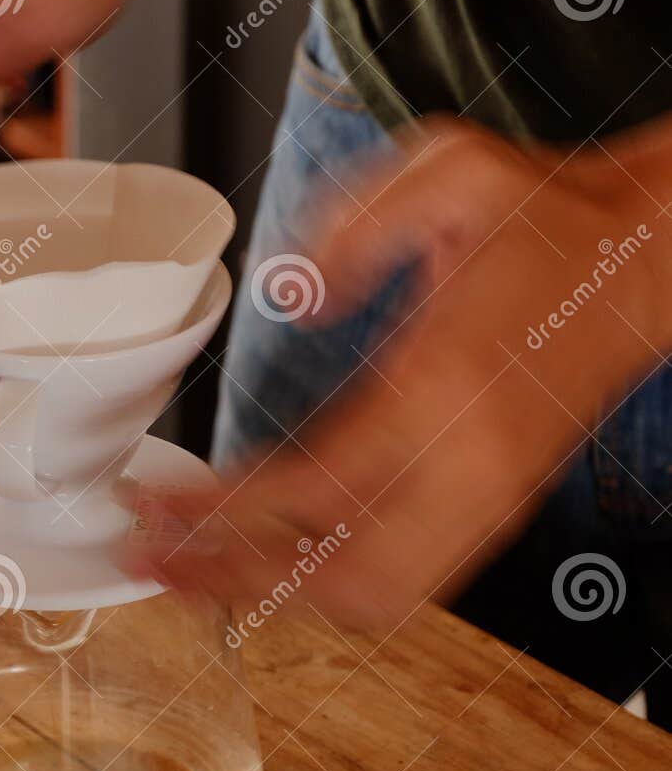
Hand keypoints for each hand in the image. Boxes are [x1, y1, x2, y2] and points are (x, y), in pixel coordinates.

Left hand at [134, 115, 671, 629]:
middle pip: (337, 577)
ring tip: (194, 574)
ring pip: (374, 599)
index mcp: (447, 385)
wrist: (647, 258)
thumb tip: (294, 304)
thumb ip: (353, 226)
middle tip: (150, 560)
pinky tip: (272, 564)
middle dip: (233, 582)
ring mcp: (490, 501)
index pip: (314, 488)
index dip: (220, 515)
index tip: (149, 510)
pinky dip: (330, 591)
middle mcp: (471, 465)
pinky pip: (408, 584)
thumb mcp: (449, 170)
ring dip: (279, 600)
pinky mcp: (497, 510)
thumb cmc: (548, 218)